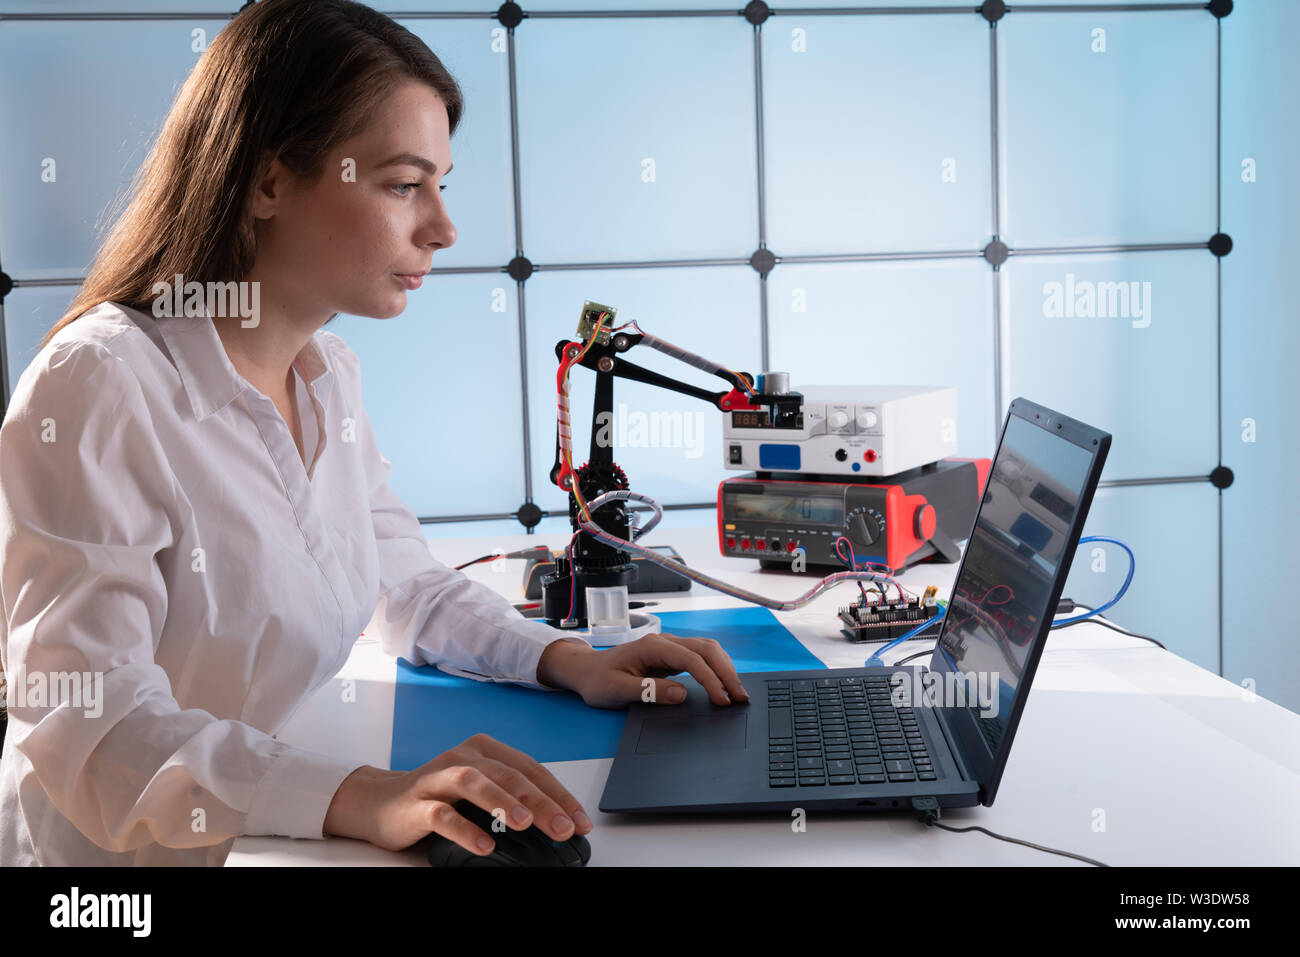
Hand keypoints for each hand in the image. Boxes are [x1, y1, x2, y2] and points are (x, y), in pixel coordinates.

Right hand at [322, 733, 591, 855]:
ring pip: (474, 782)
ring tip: (526, 824)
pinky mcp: (417, 802)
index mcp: (486, 750)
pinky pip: (442, 814)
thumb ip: (511, 798)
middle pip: (509, 776)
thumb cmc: (439, 797)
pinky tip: (484, 845)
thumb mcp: (480, 792)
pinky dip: (465, 829)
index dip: (559, 794)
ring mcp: (438, 777)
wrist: (381, 802)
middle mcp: (464, 757)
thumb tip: (558, 823)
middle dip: (541, 802)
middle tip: (564, 828)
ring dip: (502, 802)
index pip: (531, 770)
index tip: (581, 821)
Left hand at [537, 632, 750, 708]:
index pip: (691, 659)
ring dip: (725, 669)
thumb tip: (681, 694)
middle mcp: (665, 642)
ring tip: (738, 693)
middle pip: (706, 649)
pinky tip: (724, 684)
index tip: (722, 700)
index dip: (710, 679)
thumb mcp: (617, 690)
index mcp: (652, 646)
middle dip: (726, 672)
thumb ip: (648, 691)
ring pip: (707, 650)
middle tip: (741, 697)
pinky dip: (717, 669)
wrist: (587, 671)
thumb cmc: (599, 681)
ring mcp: (670, 647)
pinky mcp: (672, 656)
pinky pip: (701, 658)